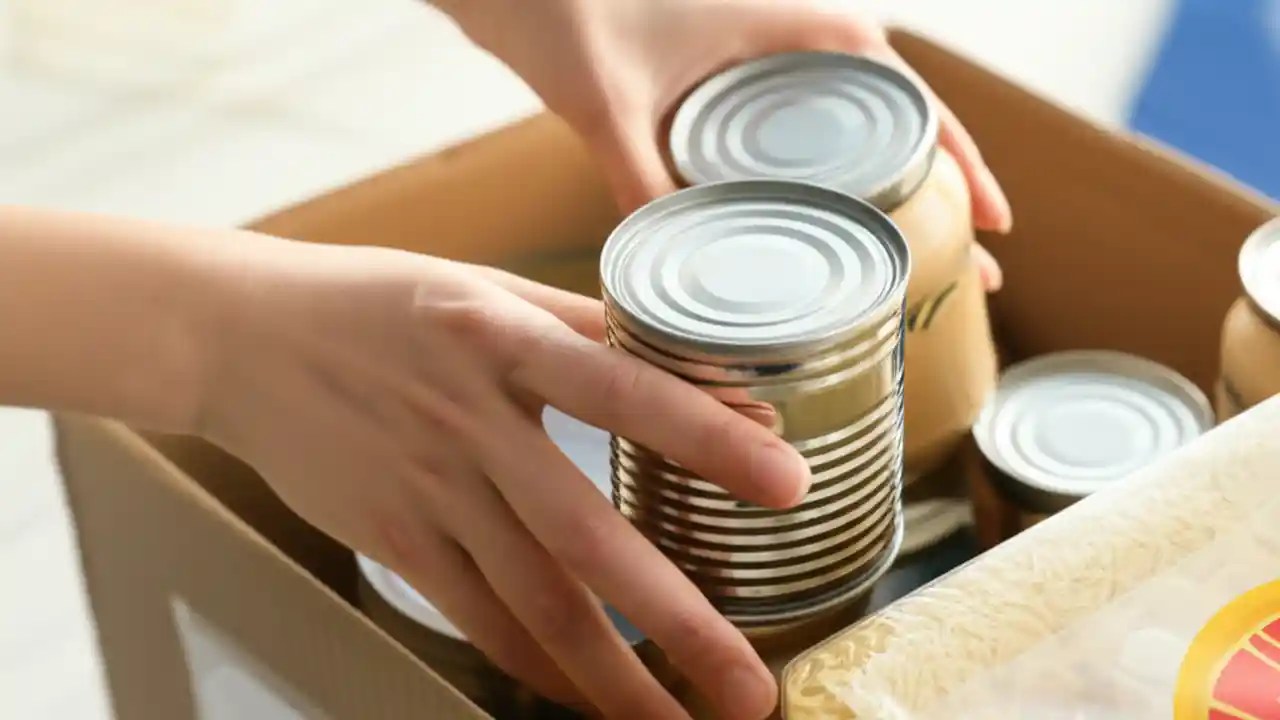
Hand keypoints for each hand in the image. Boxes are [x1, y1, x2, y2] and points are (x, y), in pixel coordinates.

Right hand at [199, 238, 810, 718]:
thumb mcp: (483, 288)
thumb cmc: (377, 303)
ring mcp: (428, 490)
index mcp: (504, 339)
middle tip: (751, 687)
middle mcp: (470, 423)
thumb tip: (703, 371)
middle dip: (679, 621)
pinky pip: (476, 617)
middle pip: (587, 536)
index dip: (709, 436)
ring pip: (533, 603)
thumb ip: (587, 328)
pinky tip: (583, 698)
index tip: (788, 481)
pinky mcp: (391, 538)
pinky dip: (535, 665)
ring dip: (612, 678)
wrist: (241, 339)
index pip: (625, 389)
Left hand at [439, 0, 1010, 290]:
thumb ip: (637, 180)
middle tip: (976, 280)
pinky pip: (800, 151)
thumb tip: (667, 275)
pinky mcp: (731, 93)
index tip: (999, 226)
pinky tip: (822, 252)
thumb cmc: (565, 7)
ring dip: (891, 205)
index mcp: (796, 27)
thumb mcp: (609, 101)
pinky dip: (826, 197)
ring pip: (853, 145)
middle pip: (898, 131)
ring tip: (919, 277)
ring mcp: (766, 72)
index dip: (966, 162)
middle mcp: (794, 46)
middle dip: (943, 203)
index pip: (910, 99)